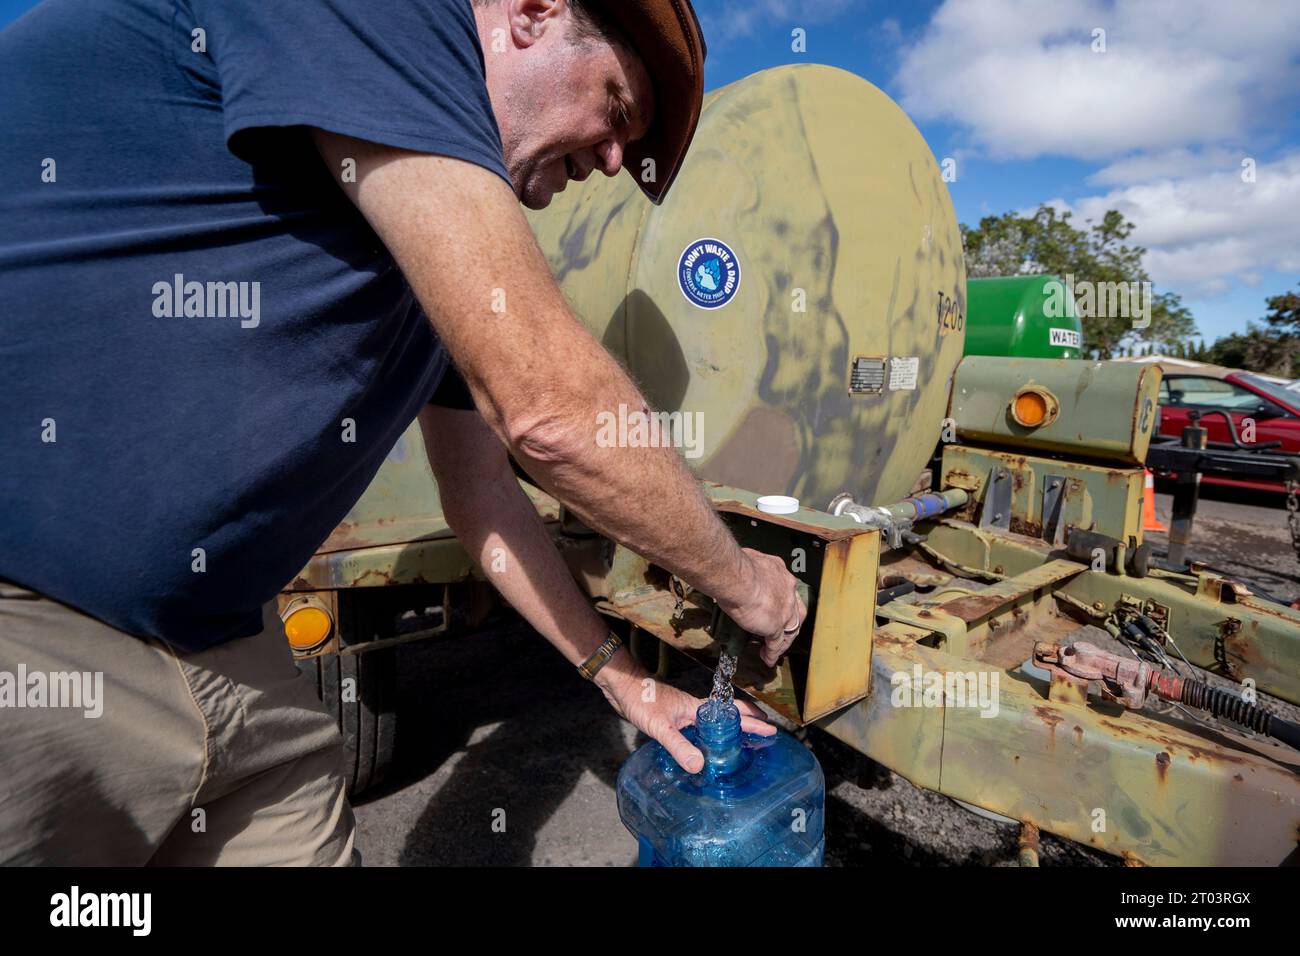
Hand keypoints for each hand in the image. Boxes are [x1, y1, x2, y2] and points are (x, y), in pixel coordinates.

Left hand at [597, 661, 774, 772]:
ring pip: (713, 721)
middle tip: (765, 731)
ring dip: (729, 728)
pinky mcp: (671, 718)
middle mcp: (693, 709)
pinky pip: (698, 727)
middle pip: (728, 715)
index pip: (732, 715)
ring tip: (742, 740)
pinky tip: (704, 745)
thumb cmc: (640, 699)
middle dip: (748, 722)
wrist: (621, 685)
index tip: (771, 728)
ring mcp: (682, 713)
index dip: (752, 722)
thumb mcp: (660, 726)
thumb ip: (678, 745)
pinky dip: (709, 734)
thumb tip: (700, 765)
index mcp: (696, 708)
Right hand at [717, 548, 806, 666]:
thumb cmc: (735, 567)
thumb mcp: (745, 562)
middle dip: (791, 623)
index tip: (774, 606)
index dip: (782, 601)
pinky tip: (768, 658)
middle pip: (796, 612)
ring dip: (784, 641)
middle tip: (782, 631)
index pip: (786, 590)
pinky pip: (777, 643)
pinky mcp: (775, 626)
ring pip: (790, 630)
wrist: (736, 577)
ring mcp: (783, 610)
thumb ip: (745, 571)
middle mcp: (787, 590)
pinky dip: (773, 653)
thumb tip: (733, 575)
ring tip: (774, 650)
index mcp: (779, 572)